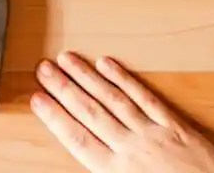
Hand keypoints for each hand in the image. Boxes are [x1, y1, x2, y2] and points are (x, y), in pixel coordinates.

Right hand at [33, 52, 213, 172]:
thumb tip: (83, 152)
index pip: (76, 138)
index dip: (54, 116)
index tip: (37, 99)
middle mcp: (130, 150)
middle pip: (89, 112)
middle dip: (63, 88)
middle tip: (44, 69)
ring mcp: (153, 135)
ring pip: (113, 100)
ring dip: (87, 78)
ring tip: (68, 60)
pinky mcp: (176, 127)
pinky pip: (145, 99)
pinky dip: (125, 80)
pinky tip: (108, 64)